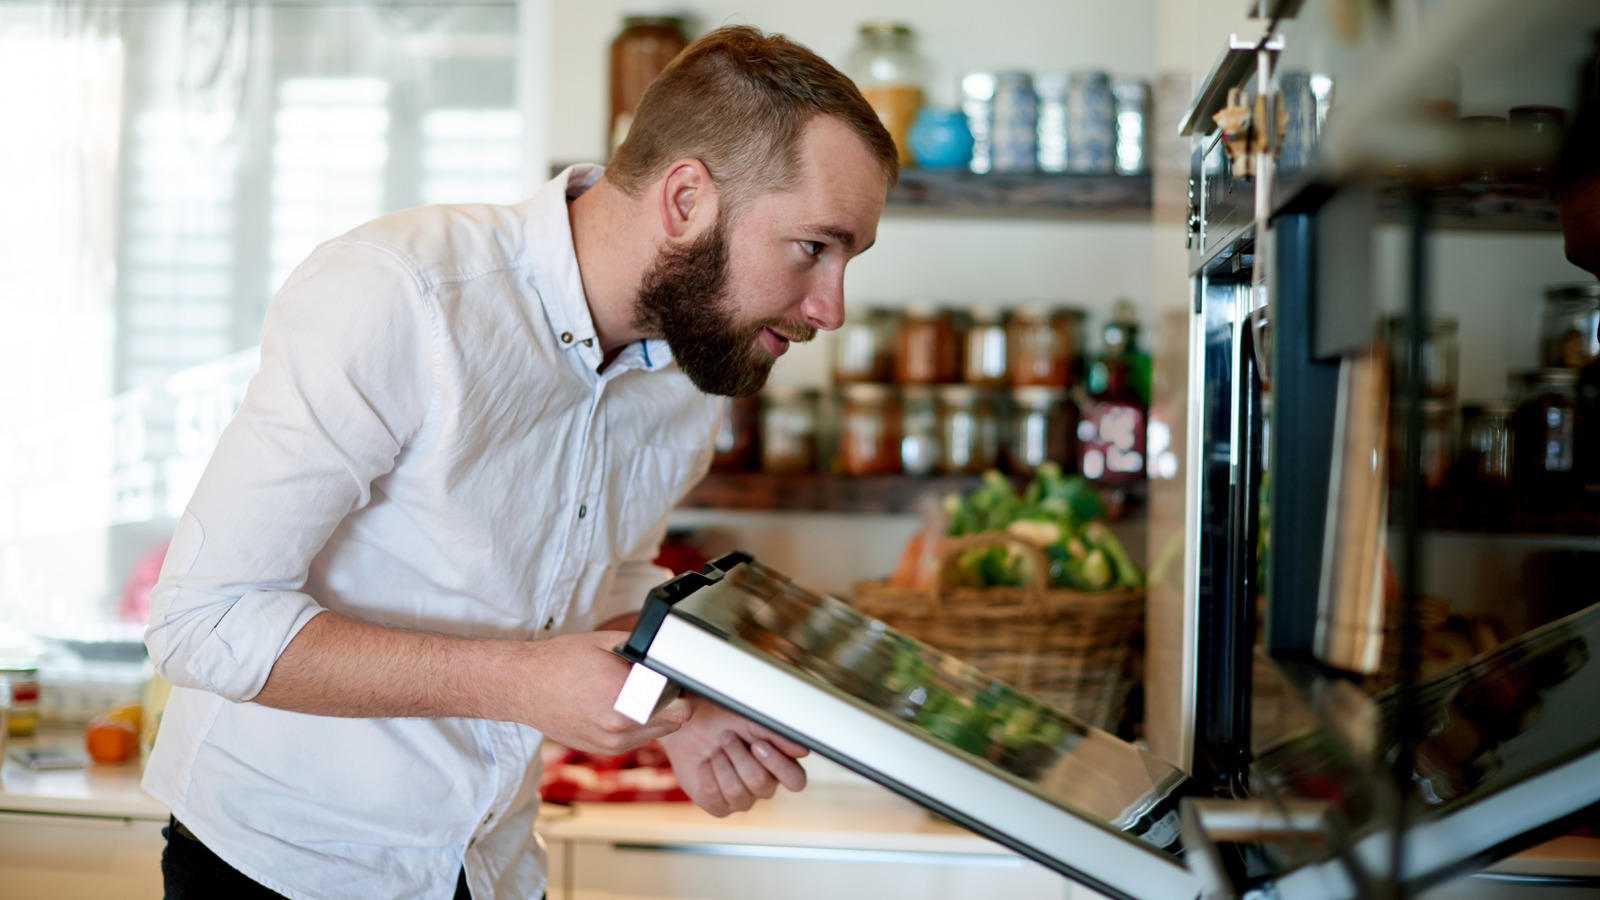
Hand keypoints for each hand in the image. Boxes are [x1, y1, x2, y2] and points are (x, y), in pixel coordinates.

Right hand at [518, 631, 689, 754]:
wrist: (523, 686)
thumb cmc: (561, 661)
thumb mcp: (607, 642)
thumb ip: (644, 653)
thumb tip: (669, 660)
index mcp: (623, 697)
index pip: (681, 708)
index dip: (682, 691)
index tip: (675, 680)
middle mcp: (618, 726)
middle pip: (674, 722)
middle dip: (670, 703)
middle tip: (655, 684)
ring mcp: (610, 742)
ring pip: (657, 733)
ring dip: (655, 716)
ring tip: (633, 694)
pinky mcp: (604, 750)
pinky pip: (637, 739)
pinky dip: (637, 725)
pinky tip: (618, 706)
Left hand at [658, 695, 808, 816]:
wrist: (690, 727)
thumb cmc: (724, 720)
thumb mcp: (752, 721)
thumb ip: (778, 736)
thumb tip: (803, 751)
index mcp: (780, 766)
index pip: (795, 780)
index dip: (777, 764)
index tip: (757, 744)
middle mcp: (765, 786)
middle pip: (760, 782)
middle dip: (738, 755)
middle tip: (726, 736)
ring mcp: (743, 800)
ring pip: (736, 790)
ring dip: (721, 762)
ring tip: (715, 749)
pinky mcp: (719, 807)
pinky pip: (714, 796)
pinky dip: (705, 773)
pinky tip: (705, 764)